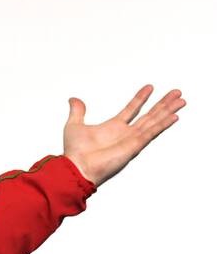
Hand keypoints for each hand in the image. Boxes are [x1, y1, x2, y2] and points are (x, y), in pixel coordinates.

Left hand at [63, 85, 184, 187]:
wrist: (77, 166)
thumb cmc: (75, 152)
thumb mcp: (74, 125)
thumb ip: (77, 112)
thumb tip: (73, 100)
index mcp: (113, 127)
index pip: (132, 109)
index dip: (141, 98)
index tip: (150, 87)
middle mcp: (125, 133)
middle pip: (149, 115)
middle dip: (163, 103)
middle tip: (176, 92)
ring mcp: (131, 139)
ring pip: (154, 121)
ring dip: (168, 110)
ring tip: (181, 100)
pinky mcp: (134, 146)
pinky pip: (151, 133)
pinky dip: (163, 124)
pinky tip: (174, 116)